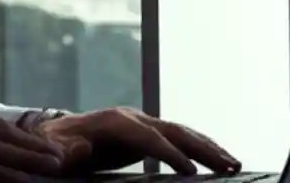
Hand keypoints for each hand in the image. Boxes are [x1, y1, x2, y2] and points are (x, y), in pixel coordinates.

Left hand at [35, 107, 239, 175]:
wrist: (55, 133)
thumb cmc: (54, 145)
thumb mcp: (54, 149)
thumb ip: (65, 151)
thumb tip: (78, 150)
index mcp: (114, 122)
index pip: (148, 138)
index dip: (168, 154)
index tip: (189, 171)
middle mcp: (133, 118)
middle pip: (174, 131)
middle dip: (202, 148)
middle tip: (229, 165)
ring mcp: (142, 123)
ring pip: (182, 133)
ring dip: (209, 147)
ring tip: (235, 164)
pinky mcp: (147, 134)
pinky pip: (179, 139)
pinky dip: (201, 148)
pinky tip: (219, 160)